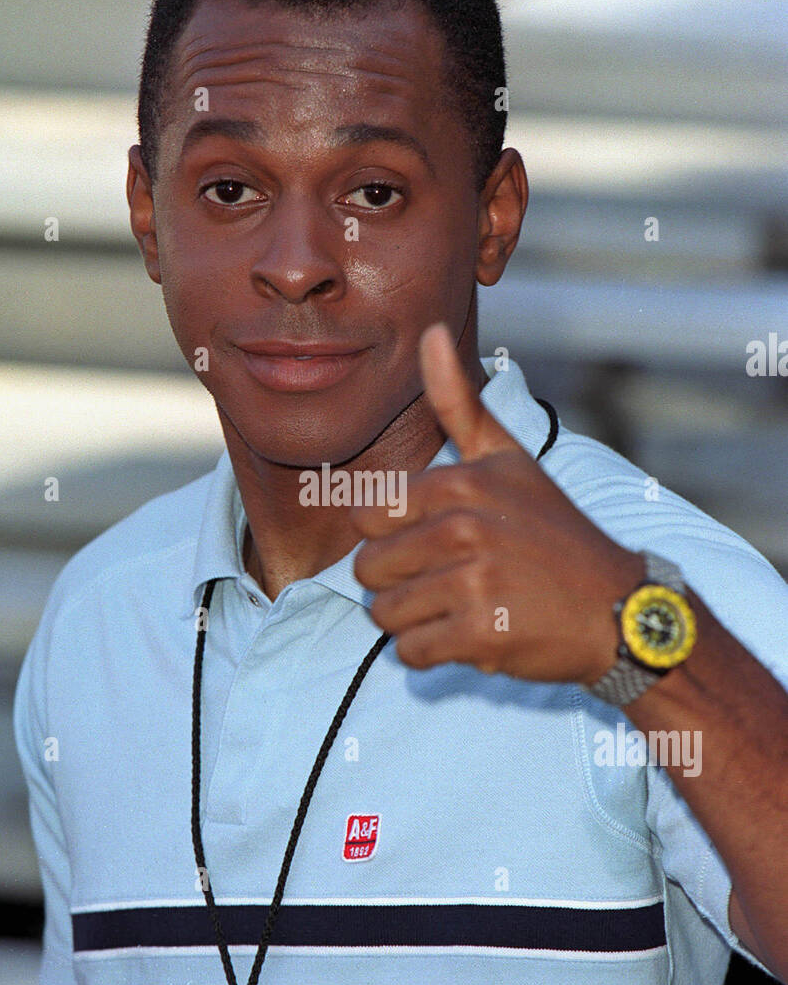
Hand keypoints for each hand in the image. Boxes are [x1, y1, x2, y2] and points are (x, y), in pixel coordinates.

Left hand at [350, 322, 641, 680]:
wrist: (618, 608)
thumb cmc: (554, 532)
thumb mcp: (510, 459)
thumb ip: (460, 403)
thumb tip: (429, 330)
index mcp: (459, 484)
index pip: (365, 516)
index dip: (389, 535)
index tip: (431, 542)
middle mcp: (463, 528)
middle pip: (368, 570)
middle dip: (398, 583)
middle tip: (448, 582)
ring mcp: (473, 583)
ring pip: (386, 614)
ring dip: (415, 621)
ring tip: (462, 608)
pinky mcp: (482, 635)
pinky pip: (411, 653)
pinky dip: (433, 654)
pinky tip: (472, 636)